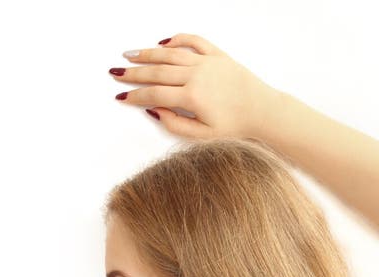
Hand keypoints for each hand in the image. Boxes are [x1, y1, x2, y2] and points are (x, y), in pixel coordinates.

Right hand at [108, 32, 278, 141]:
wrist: (263, 111)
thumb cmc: (235, 128)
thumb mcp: (203, 136)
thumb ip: (176, 125)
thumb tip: (155, 111)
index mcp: (192, 97)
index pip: (154, 95)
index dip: (135, 96)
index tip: (120, 96)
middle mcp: (196, 75)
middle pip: (157, 72)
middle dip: (133, 73)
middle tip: (115, 72)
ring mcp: (207, 62)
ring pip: (170, 54)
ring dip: (148, 54)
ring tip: (130, 55)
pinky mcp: (217, 55)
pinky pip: (193, 41)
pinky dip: (176, 39)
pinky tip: (163, 42)